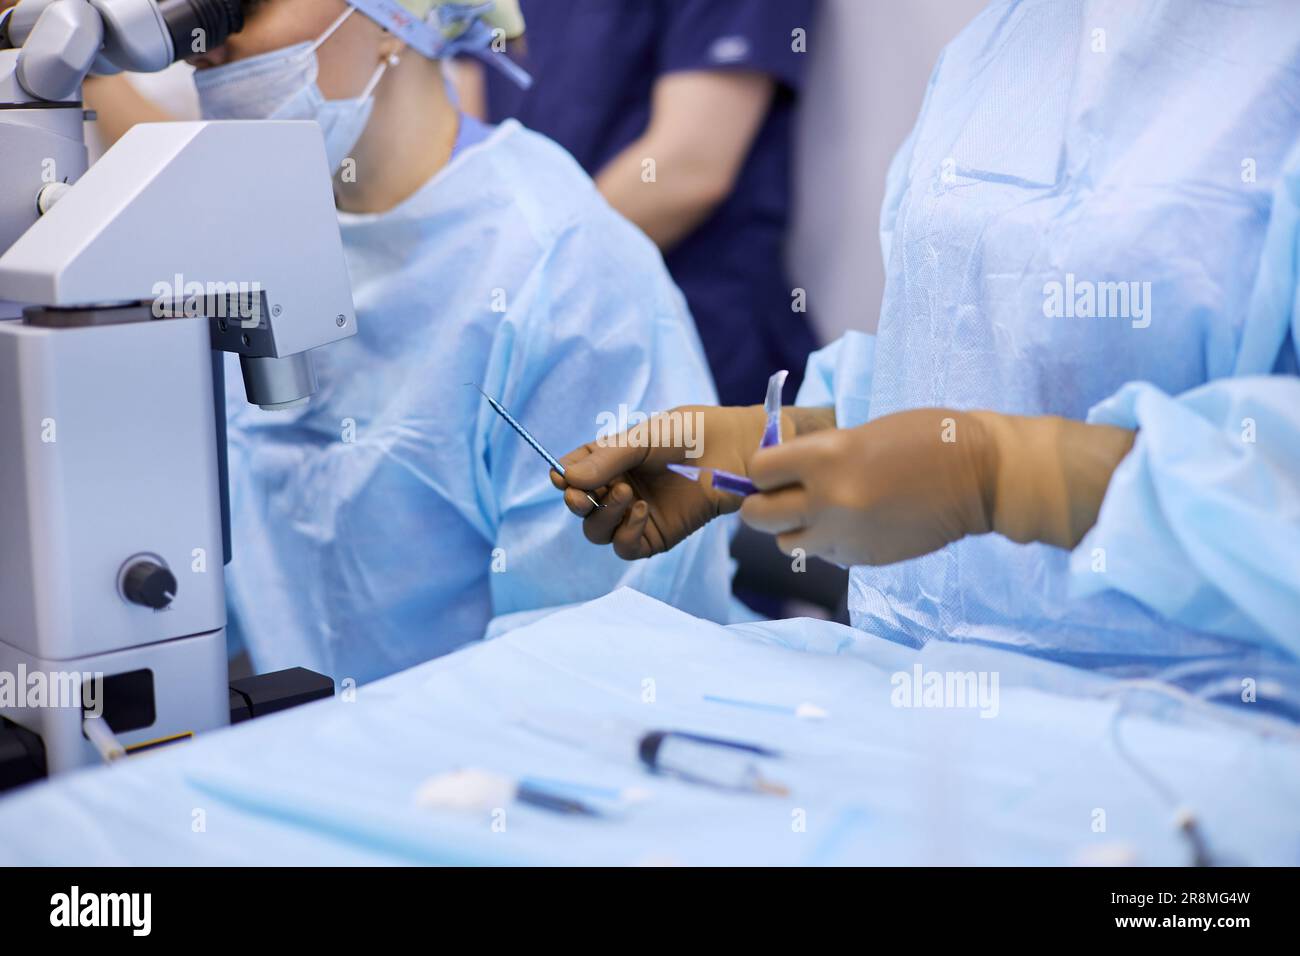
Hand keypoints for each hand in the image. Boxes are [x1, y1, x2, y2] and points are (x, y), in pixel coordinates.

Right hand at [552, 405, 766, 558]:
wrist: (735, 450)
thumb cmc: (692, 434)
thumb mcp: (643, 438)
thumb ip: (605, 459)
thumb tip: (563, 479)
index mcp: (612, 461)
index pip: (574, 473)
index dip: (563, 477)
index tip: (559, 477)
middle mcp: (619, 488)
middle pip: (580, 508)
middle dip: (576, 502)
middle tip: (581, 495)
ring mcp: (636, 515)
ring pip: (597, 531)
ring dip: (602, 516)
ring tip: (626, 494)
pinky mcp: (656, 537)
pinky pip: (625, 547)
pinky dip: (625, 533)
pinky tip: (641, 511)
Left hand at [741, 410, 995, 565]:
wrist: (980, 478)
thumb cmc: (924, 438)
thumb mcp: (860, 433)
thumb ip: (817, 456)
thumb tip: (779, 473)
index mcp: (826, 457)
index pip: (758, 471)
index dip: (764, 469)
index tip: (777, 467)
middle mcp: (828, 500)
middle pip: (758, 516)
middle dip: (763, 504)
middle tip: (780, 496)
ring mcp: (844, 535)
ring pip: (785, 543)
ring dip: (793, 528)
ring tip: (817, 511)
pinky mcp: (863, 558)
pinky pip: (822, 555)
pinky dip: (826, 542)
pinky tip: (851, 523)